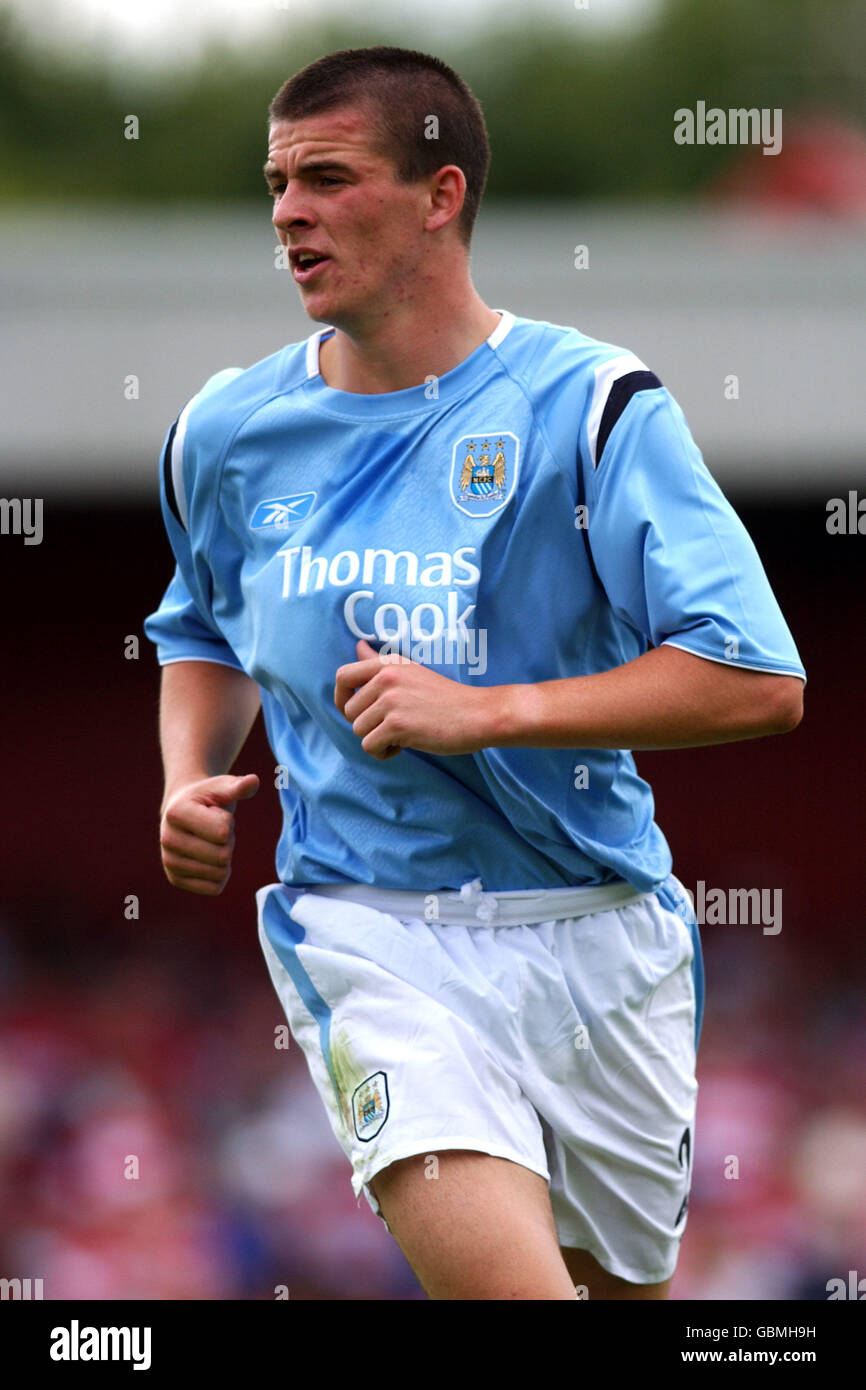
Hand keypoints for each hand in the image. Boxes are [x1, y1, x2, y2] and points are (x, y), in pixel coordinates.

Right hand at [159, 772, 258, 894]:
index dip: (229, 822)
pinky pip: (214, 888)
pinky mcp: (175, 880)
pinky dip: (220, 876)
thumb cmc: (207, 798)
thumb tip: (253, 781)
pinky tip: (209, 860)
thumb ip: (238, 786)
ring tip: (211, 842)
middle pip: (222, 856)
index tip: (216, 814)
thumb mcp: (221, 787)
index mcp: (176, 813)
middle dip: (228, 842)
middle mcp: (167, 839)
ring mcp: (169, 862)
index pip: (222, 832)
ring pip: (219, 873)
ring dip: (224, 858)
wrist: (182, 811)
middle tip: (217, 831)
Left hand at [334, 639, 494, 759]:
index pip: (342, 676)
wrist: (479, 714)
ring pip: (358, 730)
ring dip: (377, 740)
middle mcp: (386, 678)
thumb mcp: (412, 672)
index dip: (341, 698)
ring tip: (401, 736)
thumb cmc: (446, 698)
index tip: (353, 711)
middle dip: (366, 725)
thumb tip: (358, 646)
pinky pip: (370, 747)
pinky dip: (384, 753)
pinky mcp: (397, 725)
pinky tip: (404, 747)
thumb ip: (379, 663)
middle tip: (392, 727)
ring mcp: (391, 701)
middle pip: (350, 711)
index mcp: (388, 664)